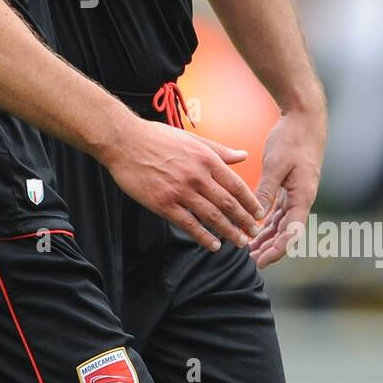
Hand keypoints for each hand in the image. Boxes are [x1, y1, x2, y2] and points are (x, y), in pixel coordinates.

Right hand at [100, 115, 265, 252]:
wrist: (124, 141)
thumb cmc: (156, 137)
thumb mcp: (192, 138)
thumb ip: (219, 149)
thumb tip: (243, 155)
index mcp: (206, 158)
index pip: (236, 185)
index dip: (250, 202)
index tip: (258, 213)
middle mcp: (197, 175)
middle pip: (228, 203)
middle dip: (244, 221)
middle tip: (254, 233)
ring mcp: (180, 190)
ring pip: (212, 216)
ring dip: (229, 231)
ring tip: (239, 242)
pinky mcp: (163, 203)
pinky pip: (188, 224)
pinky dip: (203, 237)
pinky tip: (213, 245)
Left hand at [249, 107, 326, 268]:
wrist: (305, 119)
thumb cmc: (292, 140)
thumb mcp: (275, 165)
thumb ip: (266, 191)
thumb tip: (256, 216)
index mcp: (303, 196)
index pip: (292, 232)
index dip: (278, 249)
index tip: (262, 261)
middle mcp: (302, 198)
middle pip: (287, 231)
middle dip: (271, 248)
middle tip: (252, 261)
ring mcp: (297, 193)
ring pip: (282, 222)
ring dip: (268, 236)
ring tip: (251, 249)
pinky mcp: (290, 186)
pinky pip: (279, 210)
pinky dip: (268, 221)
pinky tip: (255, 228)